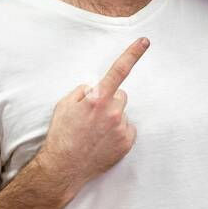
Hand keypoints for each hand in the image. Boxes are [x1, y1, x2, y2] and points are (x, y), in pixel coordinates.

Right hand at [38, 37, 147, 197]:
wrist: (64, 167)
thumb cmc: (62, 134)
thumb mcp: (64, 104)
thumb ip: (84, 91)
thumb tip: (96, 88)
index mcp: (97, 99)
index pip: (118, 71)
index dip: (133, 53)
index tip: (145, 41)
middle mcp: (112, 112)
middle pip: (120, 96)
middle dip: (109, 101)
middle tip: (93, 117)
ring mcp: (121, 128)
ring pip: (122, 113)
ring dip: (113, 118)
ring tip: (96, 133)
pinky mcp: (127, 142)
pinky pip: (127, 129)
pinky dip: (118, 133)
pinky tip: (103, 141)